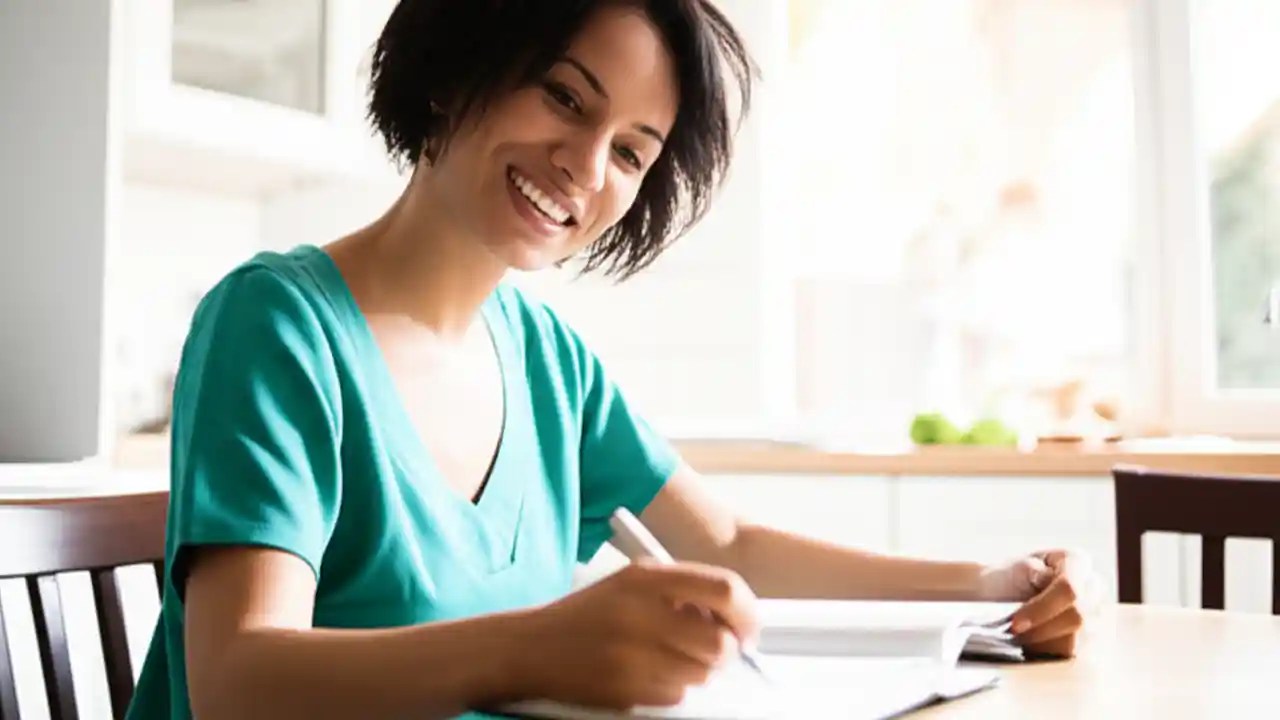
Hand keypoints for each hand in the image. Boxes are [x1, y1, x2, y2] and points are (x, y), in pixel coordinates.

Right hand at [517, 560, 759, 708]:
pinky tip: (644, 675)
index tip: (748, 629)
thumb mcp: (629, 584)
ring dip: (695, 672)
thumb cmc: (587, 616)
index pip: (726, 590)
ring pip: (701, 673)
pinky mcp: (625, 688)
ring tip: (667, 660)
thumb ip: (680, 591)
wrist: (528, 647)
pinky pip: (675, 695)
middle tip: (711, 653)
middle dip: (724, 653)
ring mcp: (633, 653)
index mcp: (647, 577)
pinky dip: (670, 689)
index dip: (748, 614)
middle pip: (720, 643)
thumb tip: (735, 618)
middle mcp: (641, 612)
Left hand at [977, 549, 1105, 657]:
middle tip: (1013, 632)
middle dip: (1041, 628)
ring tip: (1019, 636)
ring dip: (1042, 640)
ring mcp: (1096, 614)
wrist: (1002, 597)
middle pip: (1077, 616)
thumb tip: (1045, 577)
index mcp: (1077, 561)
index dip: (1042, 608)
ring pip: (1077, 638)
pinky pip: (1073, 652)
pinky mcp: (1090, 638)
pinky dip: (1047, 650)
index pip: (1069, 588)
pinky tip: (1031, 642)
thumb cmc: (1009, 578)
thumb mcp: (1013, 568)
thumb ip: (1030, 569)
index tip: (1016, 623)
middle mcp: (1094, 587)